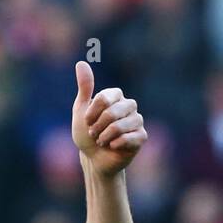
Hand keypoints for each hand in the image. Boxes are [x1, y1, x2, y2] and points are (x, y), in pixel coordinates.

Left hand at [72, 61, 146, 176]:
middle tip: (94, 134)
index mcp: (116, 96)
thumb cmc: (87, 134)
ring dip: (106, 136)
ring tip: (102, 141)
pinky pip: (130, 138)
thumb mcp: (81, 111)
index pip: (105, 97)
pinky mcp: (141, 136)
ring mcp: (137, 121)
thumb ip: (84, 88)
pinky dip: (116, 144)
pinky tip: (113, 146)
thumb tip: (81, 63)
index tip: (87, 122)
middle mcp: (129, 105)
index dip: (92, 112)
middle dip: (98, 127)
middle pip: (113, 112)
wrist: (94, 159)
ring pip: (121, 126)